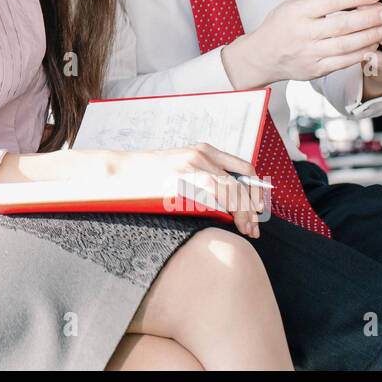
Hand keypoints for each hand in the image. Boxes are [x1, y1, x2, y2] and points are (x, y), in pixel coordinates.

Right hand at [113, 143, 264, 238]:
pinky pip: (214, 196)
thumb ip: (205, 177)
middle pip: (241, 183)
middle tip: (254, 228)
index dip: (256, 191)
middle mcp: (202, 155)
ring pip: (232, 191)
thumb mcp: (182, 168)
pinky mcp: (183, 180)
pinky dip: (227, 211)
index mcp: (204, 150)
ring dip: (244, 214)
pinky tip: (229, 223)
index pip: (244, 169)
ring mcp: (192, 167)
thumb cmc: (149, 176)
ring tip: (247, 230)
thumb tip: (231, 202)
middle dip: (253, 208)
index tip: (259, 209)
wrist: (122, 173)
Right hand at [222, 0, 381, 87]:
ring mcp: (309, 53)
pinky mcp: (315, 69)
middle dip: (369, 18)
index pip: (330, 2)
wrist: (262, 56)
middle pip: (342, 25)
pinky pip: (343, 62)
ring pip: (346, 45)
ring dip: (370, 36)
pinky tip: (373, 46)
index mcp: (297, 12)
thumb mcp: (293, 3)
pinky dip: (361, 54)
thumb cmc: (281, 24)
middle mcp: (302, 33)